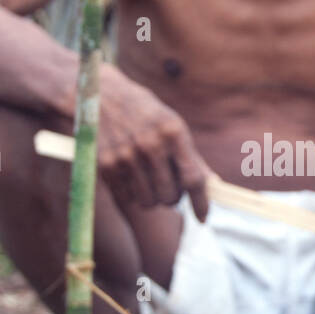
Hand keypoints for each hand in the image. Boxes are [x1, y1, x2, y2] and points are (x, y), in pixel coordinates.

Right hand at [98, 65, 209, 217]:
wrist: (102, 95)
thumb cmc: (145, 114)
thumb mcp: (172, 127)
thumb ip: (190, 157)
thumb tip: (213, 186)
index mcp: (173, 132)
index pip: (192, 178)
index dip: (201, 203)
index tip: (203, 218)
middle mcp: (150, 144)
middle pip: (170, 195)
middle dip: (173, 198)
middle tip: (169, 186)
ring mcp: (125, 155)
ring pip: (149, 201)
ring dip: (153, 198)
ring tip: (149, 181)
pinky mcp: (105, 164)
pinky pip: (127, 198)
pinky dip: (132, 194)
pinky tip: (131, 176)